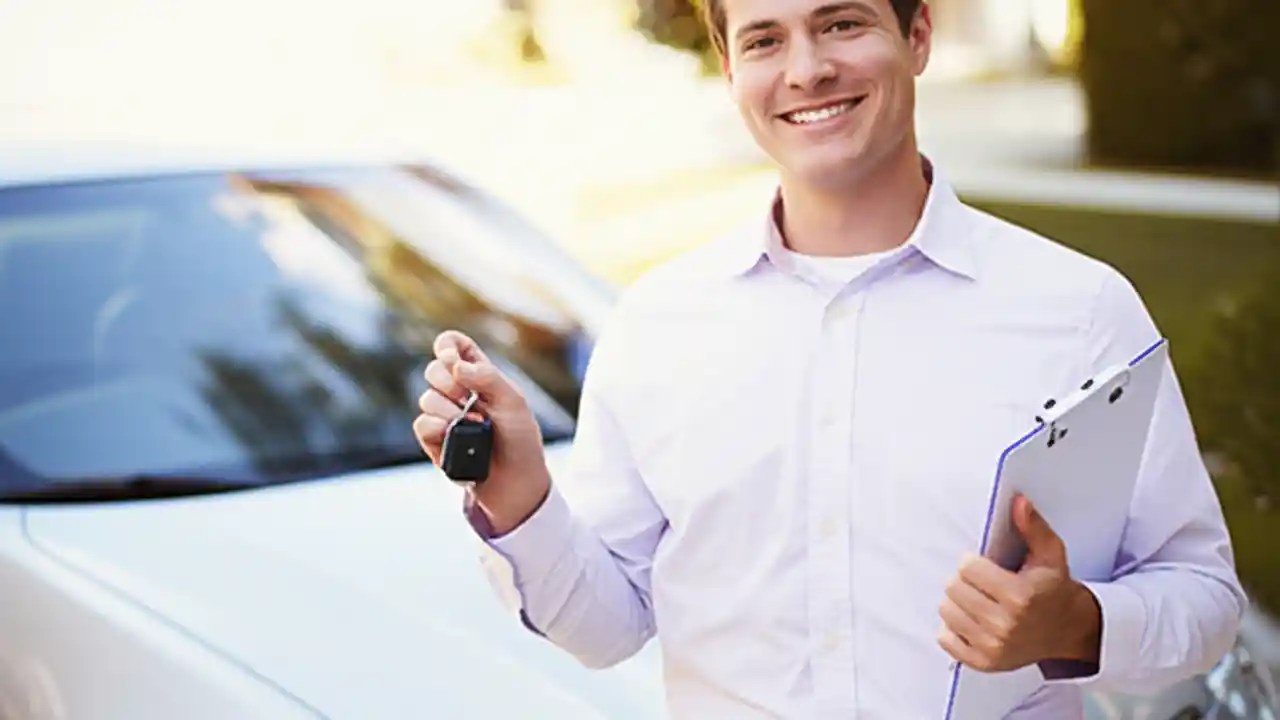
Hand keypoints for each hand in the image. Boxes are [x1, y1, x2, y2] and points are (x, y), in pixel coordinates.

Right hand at [413, 330, 550, 534]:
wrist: (515, 483)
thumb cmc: (520, 440)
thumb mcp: (514, 402)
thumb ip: (487, 377)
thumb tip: (455, 365)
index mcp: (479, 375)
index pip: (454, 346)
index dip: (448, 345)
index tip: (451, 357)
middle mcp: (458, 393)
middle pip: (433, 369)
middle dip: (448, 382)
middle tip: (469, 399)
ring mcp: (444, 416)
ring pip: (426, 398)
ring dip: (449, 410)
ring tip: (474, 425)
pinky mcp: (435, 441)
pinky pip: (422, 424)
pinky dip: (438, 427)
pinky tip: (453, 435)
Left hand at [937, 494, 1100, 671]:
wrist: (1067, 631)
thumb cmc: (1053, 590)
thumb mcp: (1050, 555)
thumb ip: (1033, 527)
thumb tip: (1018, 502)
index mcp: (1019, 595)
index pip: (967, 567)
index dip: (974, 562)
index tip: (985, 566)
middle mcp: (1005, 624)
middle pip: (953, 588)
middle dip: (964, 581)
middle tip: (982, 584)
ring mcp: (993, 647)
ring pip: (946, 611)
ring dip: (957, 603)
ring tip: (979, 601)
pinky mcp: (983, 663)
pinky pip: (946, 640)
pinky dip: (954, 629)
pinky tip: (973, 621)